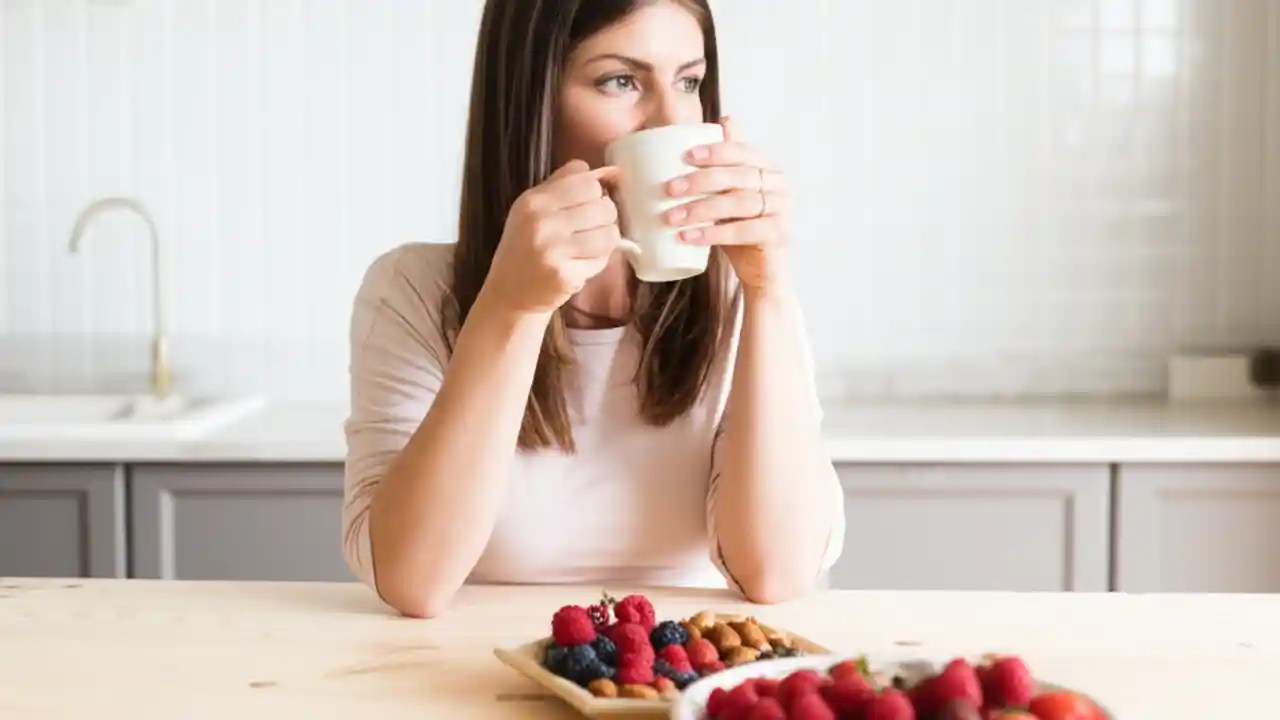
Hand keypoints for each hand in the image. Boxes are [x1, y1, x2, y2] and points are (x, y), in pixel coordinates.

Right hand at [483, 160, 622, 316]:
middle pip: (604, 207)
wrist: (508, 293)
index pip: (587, 182)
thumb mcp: (532, 208)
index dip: (595, 193)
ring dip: (606, 239)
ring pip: (609, 233)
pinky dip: (598, 261)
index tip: (588, 204)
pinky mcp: (566, 276)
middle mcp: (542, 224)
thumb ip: (566, 183)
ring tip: (590, 245)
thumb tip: (612, 170)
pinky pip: (602, 259)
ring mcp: (554, 252)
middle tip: (591, 227)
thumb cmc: (524, 246)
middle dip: (605, 217)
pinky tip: (582, 263)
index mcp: (534, 201)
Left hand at [662, 117, 790, 292]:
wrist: (762, 274)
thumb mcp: (727, 199)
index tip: (686, 156)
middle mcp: (781, 185)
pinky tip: (690, 237)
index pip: (741, 151)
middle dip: (700, 181)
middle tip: (670, 189)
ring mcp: (783, 209)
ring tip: (672, 217)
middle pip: (737, 176)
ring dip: (701, 209)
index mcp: (768, 168)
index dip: (715, 151)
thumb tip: (700, 137)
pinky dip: (713, 233)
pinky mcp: (779, 234)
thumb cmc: (740, 232)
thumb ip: (719, 172)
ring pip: (738, 203)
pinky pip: (743, 231)